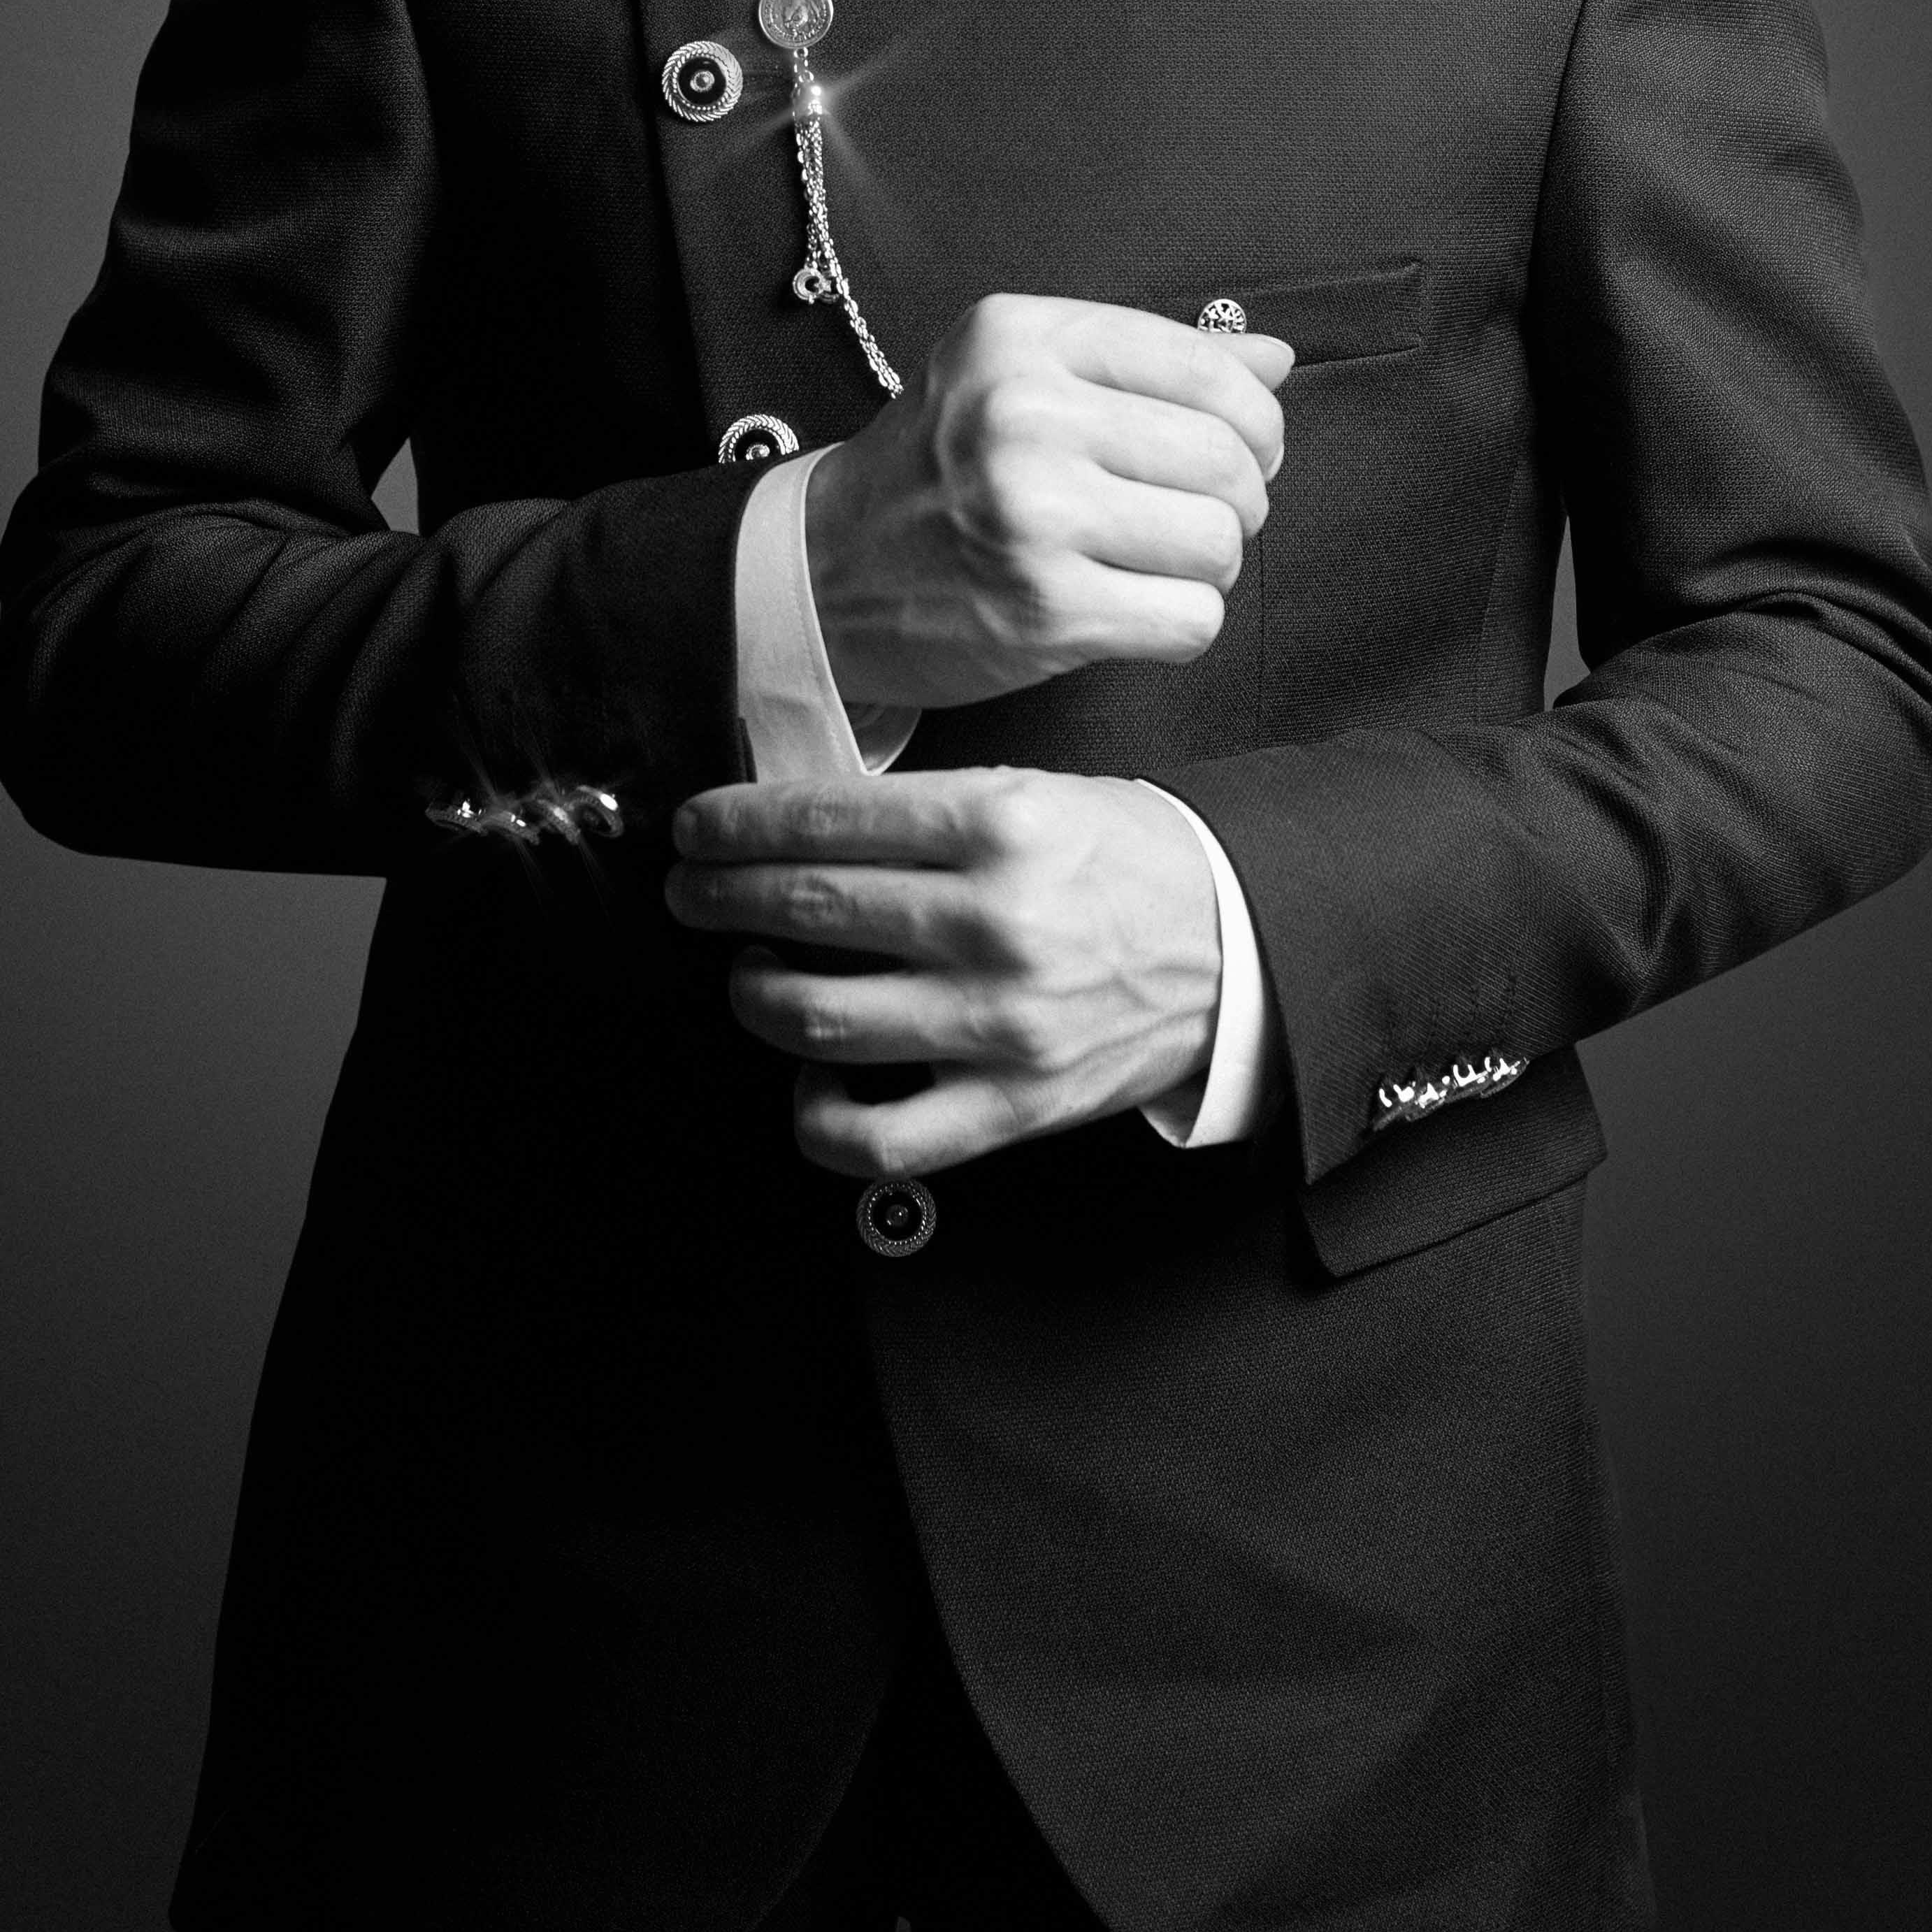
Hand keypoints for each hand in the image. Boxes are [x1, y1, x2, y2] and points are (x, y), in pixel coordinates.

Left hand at [664, 765, 1223, 1171]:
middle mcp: (996, 920)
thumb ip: (924, 813)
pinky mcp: (1010, 1104)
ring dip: (756, 991)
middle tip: (692, 891)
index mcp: (1003, 823)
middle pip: (808, 906)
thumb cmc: (1130, 863)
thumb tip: (796, 823)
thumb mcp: (1038, 794)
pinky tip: (812, 1076)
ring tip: (751, 972)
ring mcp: (999, 1021)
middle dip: (721, 896)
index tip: (697, 828)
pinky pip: (876, 1136)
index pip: (827, 818)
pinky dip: (816, 1112)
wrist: (1239, 946)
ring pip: (820, 1016)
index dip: (738, 824)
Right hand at [800, 293, 1292, 712]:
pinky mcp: (1045, 612)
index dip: (1254, 420)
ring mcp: (1032, 516)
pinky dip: (1178, 623)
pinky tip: (1127, 609)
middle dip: (1236, 499)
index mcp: (1021, 338)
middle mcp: (1022, 415)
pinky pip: (1192, 620)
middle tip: (1188, 515)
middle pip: (1229, 460)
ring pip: (1220, 543)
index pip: (1210, 368)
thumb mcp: (1017, 375)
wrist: (823, 572)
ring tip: (1147, 562)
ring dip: (1206, 566)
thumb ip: (1148, 359)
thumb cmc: (936, 471)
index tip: (1239, 447)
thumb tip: (1277, 358)